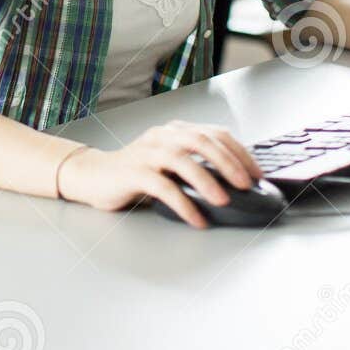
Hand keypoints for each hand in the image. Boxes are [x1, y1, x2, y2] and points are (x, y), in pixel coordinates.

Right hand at [57, 120, 263, 228]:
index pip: (214, 133)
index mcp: (174, 131)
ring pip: (181, 160)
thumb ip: (195, 165)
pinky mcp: (132, 173)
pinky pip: (161, 187)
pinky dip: (183, 204)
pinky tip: (196, 218)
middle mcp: (161, 137)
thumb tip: (235, 183)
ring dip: (207, 181)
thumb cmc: (135, 173)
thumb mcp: (169, 164)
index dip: (239, 152)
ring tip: (223, 201)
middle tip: (246, 185)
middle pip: (200, 141)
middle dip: (228, 163)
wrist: (92, 177)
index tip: (257, 174)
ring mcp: (145, 153)